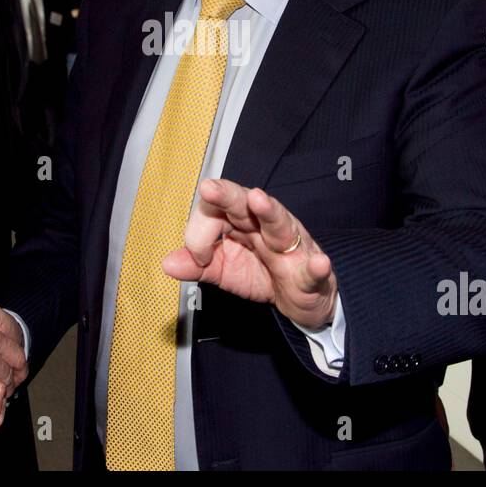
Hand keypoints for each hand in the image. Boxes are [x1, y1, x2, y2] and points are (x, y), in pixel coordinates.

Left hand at [163, 178, 337, 329]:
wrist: (304, 298)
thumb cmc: (265, 274)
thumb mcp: (226, 272)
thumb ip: (198, 265)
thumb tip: (168, 262)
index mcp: (242, 223)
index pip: (215, 212)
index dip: (200, 233)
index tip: (200, 257)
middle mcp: (266, 227)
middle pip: (245, 205)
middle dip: (227, 195)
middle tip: (209, 188)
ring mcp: (293, 247)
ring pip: (280, 225)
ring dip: (269, 212)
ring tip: (258, 200)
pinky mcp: (312, 273)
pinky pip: (314, 268)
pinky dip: (317, 266)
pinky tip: (318, 263)